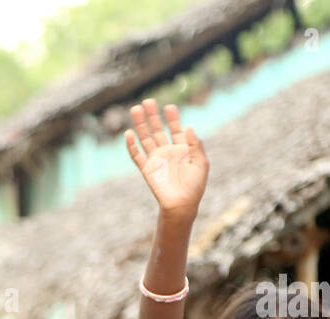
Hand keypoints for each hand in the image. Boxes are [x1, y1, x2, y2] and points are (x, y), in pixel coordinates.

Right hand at [126, 100, 207, 218]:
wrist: (182, 205)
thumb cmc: (194, 186)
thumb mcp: (201, 163)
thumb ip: (195, 144)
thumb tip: (189, 126)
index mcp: (181, 149)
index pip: (175, 129)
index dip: (172, 118)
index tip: (169, 106)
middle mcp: (167, 151)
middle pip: (157, 130)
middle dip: (153, 116)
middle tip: (148, 101)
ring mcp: (156, 160)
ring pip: (145, 138)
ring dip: (140, 125)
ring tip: (136, 109)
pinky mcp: (146, 170)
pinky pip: (136, 156)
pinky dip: (131, 146)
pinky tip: (129, 134)